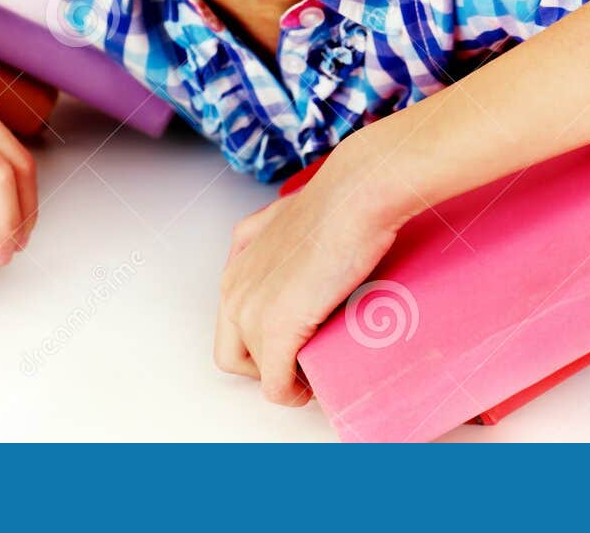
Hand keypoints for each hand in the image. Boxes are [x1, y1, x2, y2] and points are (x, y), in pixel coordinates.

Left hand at [213, 140, 402, 405]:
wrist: (356, 194)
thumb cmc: (342, 199)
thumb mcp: (300, 216)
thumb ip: (290, 240)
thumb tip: (318, 259)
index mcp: (239, 258)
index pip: (235, 318)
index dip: (262, 337)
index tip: (294, 342)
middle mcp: (234, 285)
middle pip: (234, 351)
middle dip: (266, 365)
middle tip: (301, 364)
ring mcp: (250, 309)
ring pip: (256, 370)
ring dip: (284, 380)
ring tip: (313, 376)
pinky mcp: (275, 330)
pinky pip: (276, 385)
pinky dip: (293, 394)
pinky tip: (313, 389)